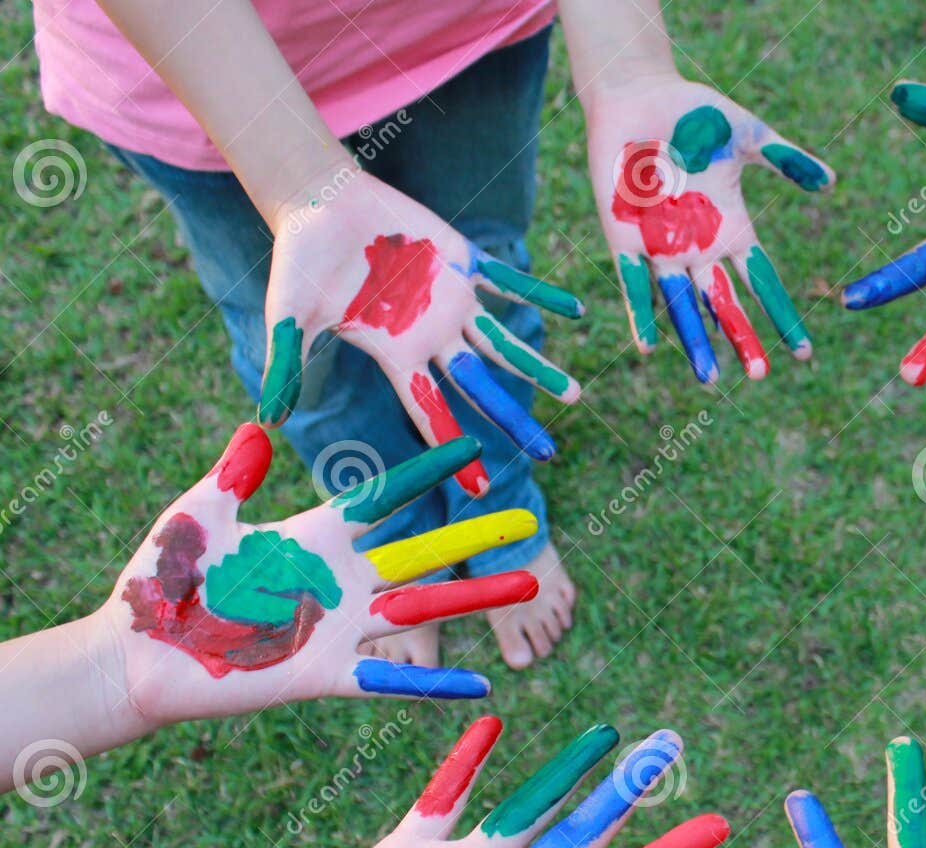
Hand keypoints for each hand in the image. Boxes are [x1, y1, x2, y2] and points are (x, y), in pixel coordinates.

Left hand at [101, 423, 539, 723]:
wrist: (135, 654)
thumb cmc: (159, 581)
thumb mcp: (199, 516)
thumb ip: (234, 475)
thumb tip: (260, 425)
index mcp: (312, 537)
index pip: (383, 498)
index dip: (426, 473)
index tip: (470, 449)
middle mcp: (337, 581)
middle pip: (422, 554)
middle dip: (476, 537)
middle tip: (527, 519)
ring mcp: (336, 629)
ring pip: (422, 610)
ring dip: (476, 599)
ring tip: (530, 585)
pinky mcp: (323, 674)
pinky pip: (390, 680)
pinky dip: (434, 684)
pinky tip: (480, 686)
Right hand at [260, 171, 583, 492]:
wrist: (320, 200)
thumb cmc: (299, 258)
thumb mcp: (289, 316)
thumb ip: (285, 364)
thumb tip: (266, 419)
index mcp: (396, 354)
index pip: (431, 411)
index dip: (454, 449)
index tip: (482, 488)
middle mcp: (430, 335)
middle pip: (481, 388)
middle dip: (514, 421)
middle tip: (550, 454)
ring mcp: (451, 300)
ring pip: (504, 344)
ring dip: (539, 368)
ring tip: (576, 397)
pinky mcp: (463, 261)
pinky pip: (510, 282)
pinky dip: (541, 294)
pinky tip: (576, 310)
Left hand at [584, 72, 834, 382]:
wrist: (637, 93)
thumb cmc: (693, 111)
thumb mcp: (747, 135)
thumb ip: (785, 159)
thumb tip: (831, 181)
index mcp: (732, 228)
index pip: (763, 283)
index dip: (782, 316)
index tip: (804, 352)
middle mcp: (699, 247)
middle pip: (726, 304)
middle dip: (743, 339)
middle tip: (759, 375)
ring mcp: (662, 247)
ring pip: (683, 305)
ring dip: (696, 341)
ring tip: (708, 378)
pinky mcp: (625, 238)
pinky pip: (635, 283)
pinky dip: (642, 313)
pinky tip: (648, 346)